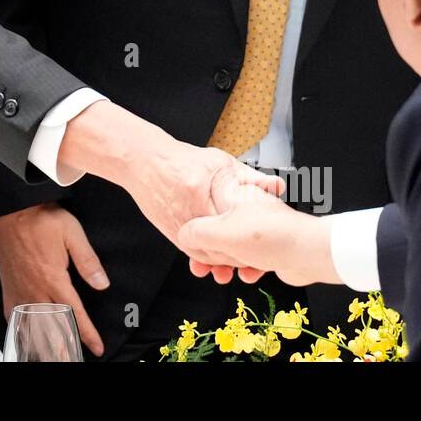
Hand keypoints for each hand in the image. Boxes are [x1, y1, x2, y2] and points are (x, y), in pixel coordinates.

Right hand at [0, 204, 107, 356]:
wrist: (11, 211)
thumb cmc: (42, 219)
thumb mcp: (72, 233)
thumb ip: (88, 261)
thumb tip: (103, 285)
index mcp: (54, 280)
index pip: (75, 314)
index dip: (88, 334)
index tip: (98, 348)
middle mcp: (35, 291)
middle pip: (53, 328)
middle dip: (66, 348)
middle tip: (73, 359)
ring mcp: (20, 292)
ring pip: (33, 327)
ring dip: (44, 345)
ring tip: (54, 356)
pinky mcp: (8, 288)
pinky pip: (13, 317)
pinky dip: (20, 332)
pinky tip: (26, 339)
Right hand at [57, 101, 284, 282]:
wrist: (144, 163)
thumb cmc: (181, 160)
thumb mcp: (219, 162)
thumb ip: (248, 176)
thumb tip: (275, 186)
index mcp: (201, 194)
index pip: (232, 226)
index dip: (252, 240)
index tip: (266, 242)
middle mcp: (188, 214)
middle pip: (222, 247)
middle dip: (242, 256)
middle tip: (260, 257)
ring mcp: (179, 227)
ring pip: (209, 256)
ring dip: (227, 261)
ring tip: (243, 260)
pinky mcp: (172, 234)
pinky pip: (195, 253)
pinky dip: (211, 258)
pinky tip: (223, 256)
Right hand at [177, 194, 338, 286]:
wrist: (310, 252)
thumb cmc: (268, 236)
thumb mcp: (222, 233)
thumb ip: (198, 233)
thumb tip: (183, 236)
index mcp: (232, 198)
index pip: (203, 213)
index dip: (193, 233)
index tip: (189, 248)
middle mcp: (244, 208)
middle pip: (216, 231)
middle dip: (208, 253)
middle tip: (202, 268)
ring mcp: (257, 226)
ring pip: (232, 245)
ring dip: (225, 263)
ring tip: (221, 276)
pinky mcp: (268, 243)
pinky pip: (249, 255)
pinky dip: (245, 267)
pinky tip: (247, 275)